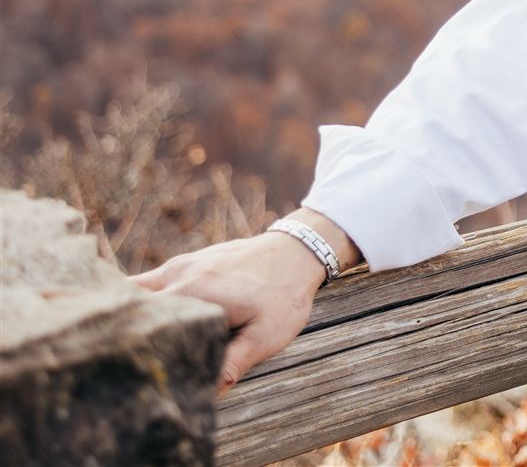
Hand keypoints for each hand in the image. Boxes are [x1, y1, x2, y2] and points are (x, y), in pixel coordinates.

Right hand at [129, 228, 328, 392]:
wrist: (298, 252)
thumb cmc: (284, 295)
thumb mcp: (267, 334)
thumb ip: (233, 362)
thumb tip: (206, 394)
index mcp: (191, 293)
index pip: (139, 319)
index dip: (123, 342)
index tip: (117, 364)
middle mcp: (177, 275)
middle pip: (126, 303)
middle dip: (114, 327)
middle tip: (108, 357)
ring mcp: (178, 266)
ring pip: (132, 290)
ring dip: (125, 312)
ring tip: (118, 342)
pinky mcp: (183, 264)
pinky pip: (147, 282)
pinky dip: (138, 300)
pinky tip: (138, 322)